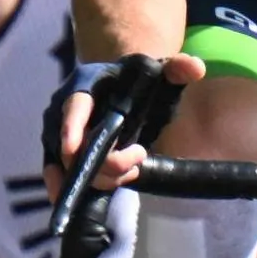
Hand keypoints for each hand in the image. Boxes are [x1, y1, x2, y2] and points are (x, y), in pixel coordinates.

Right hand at [45, 52, 197, 197]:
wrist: (123, 92)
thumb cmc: (139, 81)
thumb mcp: (159, 72)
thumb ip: (177, 68)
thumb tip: (196, 68)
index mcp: (83, 84)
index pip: (73, 107)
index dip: (70, 128)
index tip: (72, 149)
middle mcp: (63, 111)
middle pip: (72, 147)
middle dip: (105, 163)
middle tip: (139, 156)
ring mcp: (60, 136)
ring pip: (72, 168)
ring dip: (105, 177)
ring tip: (135, 166)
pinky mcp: (63, 156)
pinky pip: (62, 178)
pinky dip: (77, 190)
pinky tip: (105, 188)